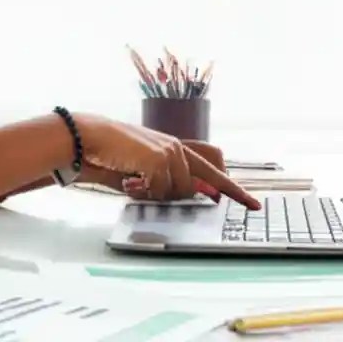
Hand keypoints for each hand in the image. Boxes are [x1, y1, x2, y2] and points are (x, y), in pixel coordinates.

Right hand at [72, 115, 259, 208]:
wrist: (91, 139)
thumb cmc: (113, 156)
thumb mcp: (145, 173)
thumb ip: (168, 184)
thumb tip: (192, 196)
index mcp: (178, 150)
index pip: (214, 169)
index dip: (233, 189)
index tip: (252, 203)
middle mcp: (179, 149)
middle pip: (200, 185)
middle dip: (190, 194)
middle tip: (170, 191)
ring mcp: (171, 152)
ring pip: (180, 192)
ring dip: (156, 194)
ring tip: (133, 180)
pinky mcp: (160, 159)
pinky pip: (161, 191)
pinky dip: (144, 191)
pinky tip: (129, 178)